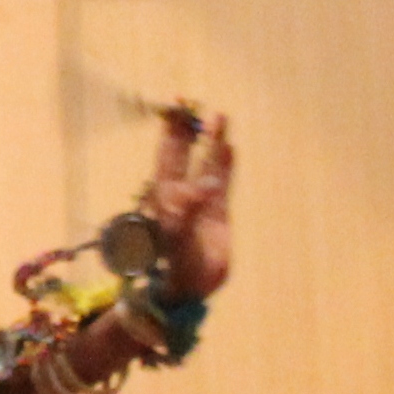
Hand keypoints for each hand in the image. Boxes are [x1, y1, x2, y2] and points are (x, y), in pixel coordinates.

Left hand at [137, 105, 234, 299]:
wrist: (188, 292)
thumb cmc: (173, 268)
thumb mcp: (175, 240)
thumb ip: (186, 212)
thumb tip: (199, 185)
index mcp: (164, 197)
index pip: (167, 156)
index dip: (170, 132)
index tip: (173, 106)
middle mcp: (180, 195)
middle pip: (183, 154)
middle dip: (187, 129)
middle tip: (191, 101)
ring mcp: (200, 202)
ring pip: (206, 164)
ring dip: (212, 141)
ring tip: (219, 115)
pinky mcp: (218, 214)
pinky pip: (224, 182)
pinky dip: (225, 164)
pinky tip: (229, 146)